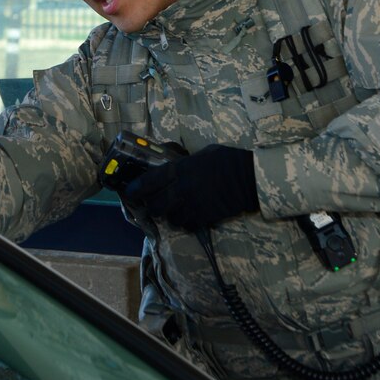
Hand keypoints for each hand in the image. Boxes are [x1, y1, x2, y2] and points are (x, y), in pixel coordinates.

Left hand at [122, 144, 257, 231]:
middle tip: (153, 203)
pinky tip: (189, 215)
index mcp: (180, 170)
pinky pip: (186, 225)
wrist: (250, 178)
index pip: (149, 181)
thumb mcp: (201, 154)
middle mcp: (182, 189)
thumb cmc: (227, 160)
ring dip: (169, 215)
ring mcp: (193, 205)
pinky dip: (184, 222)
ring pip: (169, 218)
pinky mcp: (204, 217)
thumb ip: (184, 163)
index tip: (129, 192)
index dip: (136, 188)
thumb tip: (172, 167)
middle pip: (155, 205)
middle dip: (151, 206)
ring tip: (174, 209)